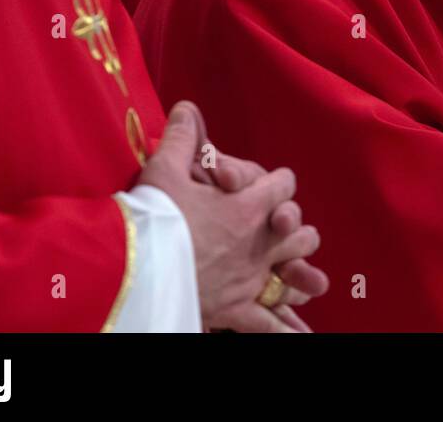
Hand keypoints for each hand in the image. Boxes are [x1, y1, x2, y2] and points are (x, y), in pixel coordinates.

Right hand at [139, 101, 323, 331]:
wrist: (132, 267)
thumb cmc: (151, 216)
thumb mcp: (165, 169)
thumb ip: (182, 136)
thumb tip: (188, 107)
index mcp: (249, 206)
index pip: (283, 184)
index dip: (276, 181)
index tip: (265, 183)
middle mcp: (259, 242)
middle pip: (300, 230)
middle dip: (293, 227)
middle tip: (282, 227)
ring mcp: (250, 277)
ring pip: (294, 272)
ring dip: (300, 271)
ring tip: (310, 279)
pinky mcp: (235, 307)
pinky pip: (269, 323)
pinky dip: (286, 328)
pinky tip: (303, 335)